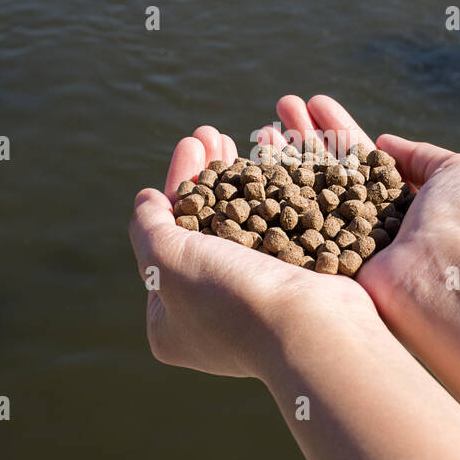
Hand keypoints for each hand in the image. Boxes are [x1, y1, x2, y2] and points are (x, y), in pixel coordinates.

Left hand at [128, 124, 378, 379]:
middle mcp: (213, 318)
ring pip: (244, 227)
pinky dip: (276, 195)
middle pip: (205, 230)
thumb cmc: (230, 296)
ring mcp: (260, 304)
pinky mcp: (297, 290)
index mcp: (172, 325)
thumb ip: (147, 228)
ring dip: (243, 178)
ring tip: (250, 135)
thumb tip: (146, 201)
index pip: (164, 242)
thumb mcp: (167, 259)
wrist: (314, 327)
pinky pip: (279, 232)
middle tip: (214, 133)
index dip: (177, 186)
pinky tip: (278, 160)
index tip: (190, 144)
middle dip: (210, 176)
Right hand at [267, 95, 459, 335]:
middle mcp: (365, 222)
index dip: (334, 128)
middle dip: (303, 138)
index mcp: (395, 200)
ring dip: (282, 161)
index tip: (312, 102)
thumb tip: (384, 143)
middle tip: (281, 106)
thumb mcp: (459, 173)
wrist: (447, 279)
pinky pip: (290, 230)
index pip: (357, 156)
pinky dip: (270, 201)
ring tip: (261, 129)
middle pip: (325, 171)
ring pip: (303, 196)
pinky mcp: (321, 267)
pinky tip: (252, 172)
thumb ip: (422, 154)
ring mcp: (341, 245)